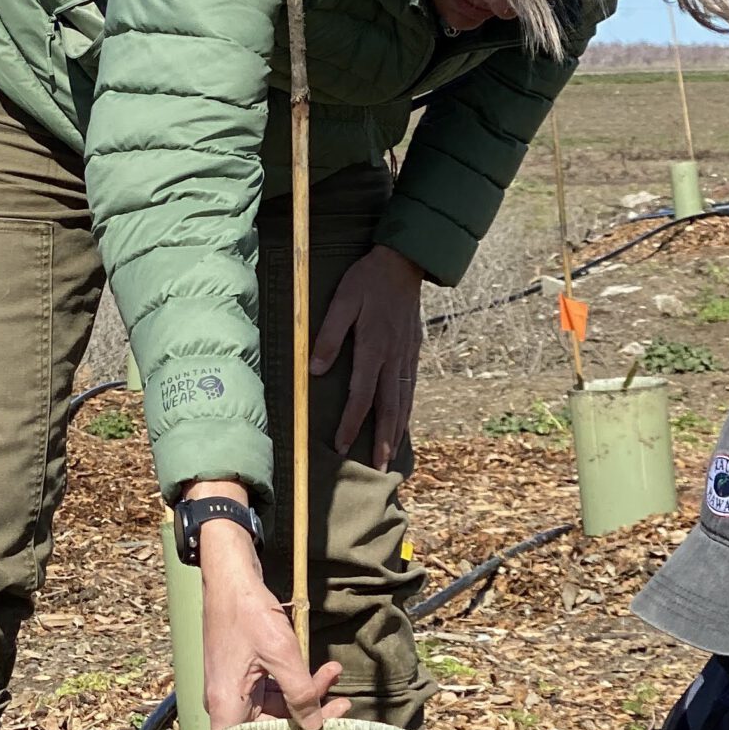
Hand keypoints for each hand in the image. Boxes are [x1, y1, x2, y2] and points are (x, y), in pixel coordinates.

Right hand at [192, 488, 349, 729]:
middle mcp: (228, 702)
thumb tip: (314, 726)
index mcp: (227, 706)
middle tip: (339, 714)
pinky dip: (297, 682)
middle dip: (303, 724)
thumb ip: (300, 692)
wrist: (231, 575)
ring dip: (306, 698)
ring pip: (274, 709)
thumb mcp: (281, 653)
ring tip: (336, 682)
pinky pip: (274, 689)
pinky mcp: (245, 672)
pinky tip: (323, 669)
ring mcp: (236, 687)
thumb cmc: (247, 612)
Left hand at [309, 244, 423, 467]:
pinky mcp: (413, 351)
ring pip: (404, 400)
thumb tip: (315, 369)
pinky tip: (402, 422)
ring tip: (392, 455)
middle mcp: (394, 357)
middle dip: (384, 439)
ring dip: (398, 430)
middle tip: (380, 467)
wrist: (404, 262)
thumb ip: (328, 335)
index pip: (362, 394)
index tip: (343, 444)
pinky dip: (406, 410)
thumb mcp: (342, 301)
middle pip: (390, 406)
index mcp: (374, 346)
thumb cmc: (368, 280)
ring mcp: (407, 355)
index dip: (352, 422)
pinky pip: (410, 387)